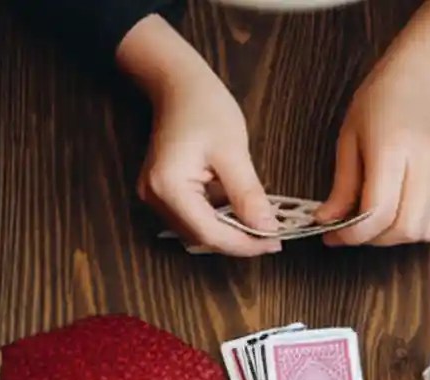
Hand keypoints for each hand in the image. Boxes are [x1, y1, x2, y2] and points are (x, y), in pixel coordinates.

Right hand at [121, 17, 277, 256]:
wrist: (178, 85)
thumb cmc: (204, 107)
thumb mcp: (233, 151)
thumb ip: (248, 194)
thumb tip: (266, 228)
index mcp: (168, 187)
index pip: (209, 233)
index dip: (243, 244)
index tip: (274, 242)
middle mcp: (155, 198)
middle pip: (201, 236)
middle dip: (238, 240)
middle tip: (273, 236)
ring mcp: (155, 196)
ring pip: (198, 230)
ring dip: (229, 231)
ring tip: (261, 224)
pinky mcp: (162, 192)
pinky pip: (193, 216)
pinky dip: (219, 218)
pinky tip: (240, 210)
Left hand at [317, 56, 429, 246]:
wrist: (422, 78)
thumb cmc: (380, 103)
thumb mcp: (349, 139)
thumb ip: (342, 186)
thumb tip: (328, 221)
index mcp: (394, 147)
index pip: (379, 211)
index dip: (354, 234)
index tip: (335, 236)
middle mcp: (428, 160)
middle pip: (405, 227)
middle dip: (376, 239)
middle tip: (357, 230)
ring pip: (426, 230)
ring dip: (398, 237)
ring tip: (380, 221)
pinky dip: (419, 227)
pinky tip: (402, 212)